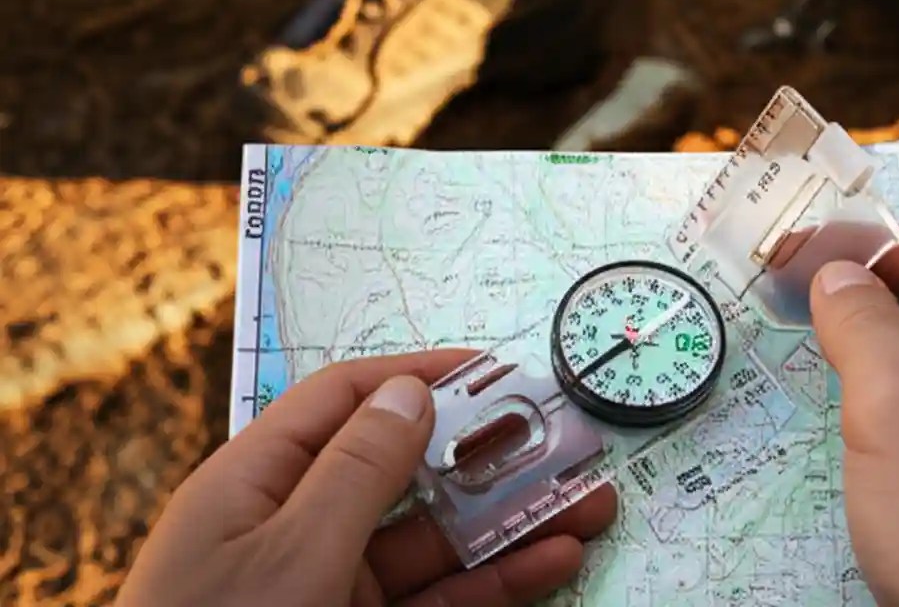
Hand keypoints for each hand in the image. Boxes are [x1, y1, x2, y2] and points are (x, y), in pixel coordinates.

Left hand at [117, 350, 615, 605]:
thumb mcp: (291, 553)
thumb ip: (357, 472)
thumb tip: (409, 391)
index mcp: (255, 481)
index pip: (344, 401)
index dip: (419, 376)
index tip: (496, 371)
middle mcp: (295, 525)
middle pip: (405, 471)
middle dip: (486, 456)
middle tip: (564, 445)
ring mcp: (330, 585)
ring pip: (433, 540)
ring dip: (508, 522)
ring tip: (586, 505)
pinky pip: (436, 599)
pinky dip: (492, 581)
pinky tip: (551, 562)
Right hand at [810, 226, 898, 606]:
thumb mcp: (896, 406)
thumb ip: (863, 324)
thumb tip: (837, 274)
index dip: (871, 242)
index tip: (797, 254)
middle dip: (865, 296)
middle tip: (791, 302)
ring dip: (874, 354)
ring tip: (812, 357)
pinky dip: (890, 407)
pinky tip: (852, 428)